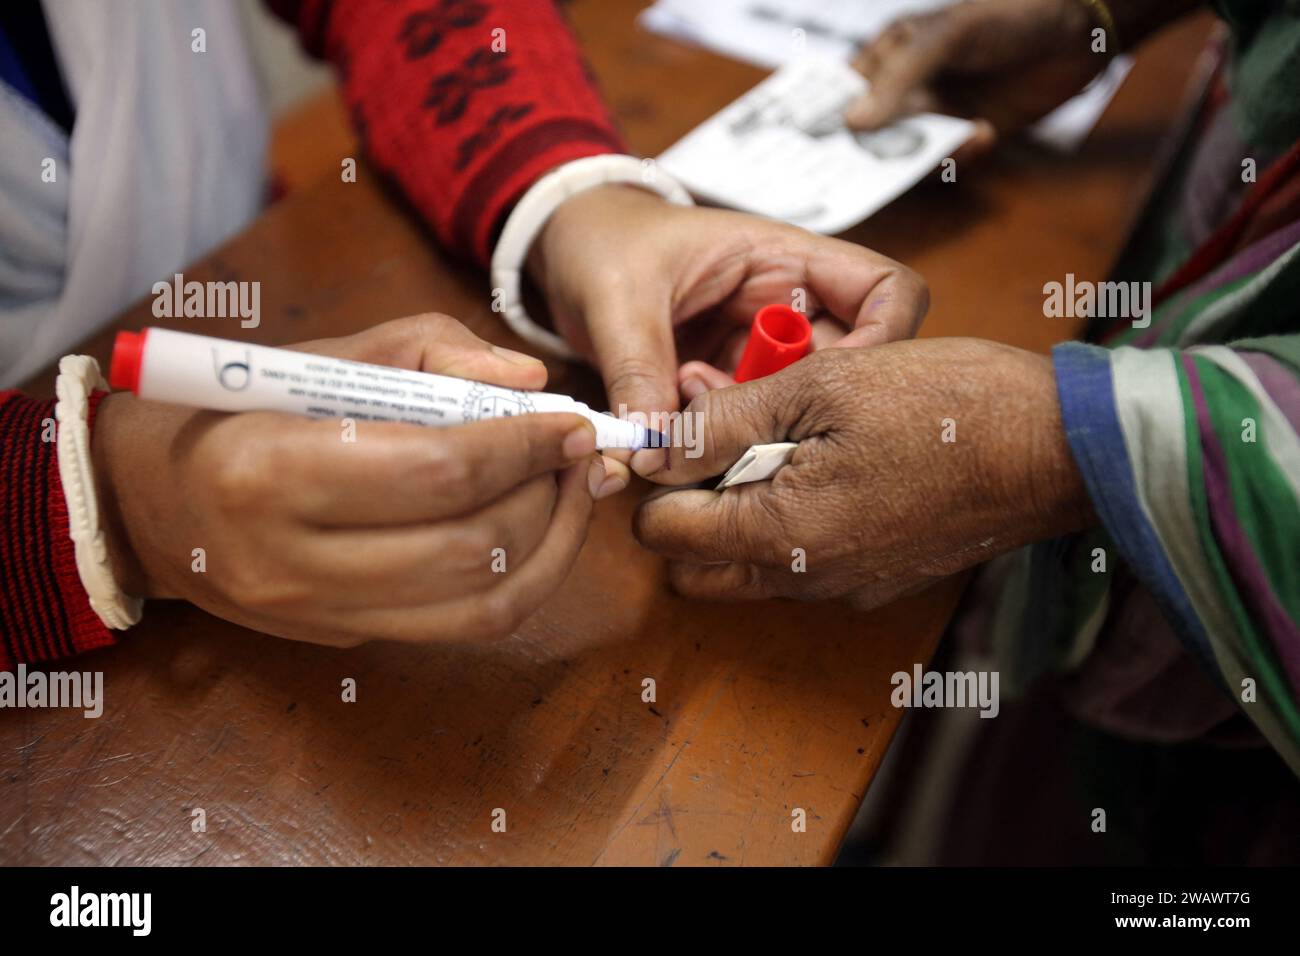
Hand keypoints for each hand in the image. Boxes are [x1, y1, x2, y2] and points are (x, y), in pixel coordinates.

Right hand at [92, 315, 605, 645]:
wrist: (157, 502)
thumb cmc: (242, 411)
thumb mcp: (323, 355)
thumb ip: (431, 352)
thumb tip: (529, 380)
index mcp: (271, 468)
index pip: (438, 471)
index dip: (523, 446)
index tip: (569, 421)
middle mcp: (289, 560)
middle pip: (470, 546)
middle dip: (545, 495)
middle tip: (576, 452)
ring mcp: (318, 613)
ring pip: (480, 603)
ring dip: (551, 544)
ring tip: (570, 490)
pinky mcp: (346, 638)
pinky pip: (463, 626)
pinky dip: (523, 581)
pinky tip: (541, 533)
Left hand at [528, 184, 928, 467]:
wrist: (564, 253)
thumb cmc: (601, 244)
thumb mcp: (618, 296)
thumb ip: (637, 367)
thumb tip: (654, 446)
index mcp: (788, 261)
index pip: (886, 293)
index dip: (884, 340)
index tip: (836, 387)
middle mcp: (790, 312)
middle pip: (844, 371)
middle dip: (793, 408)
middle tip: (730, 423)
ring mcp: (762, 356)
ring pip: (792, 413)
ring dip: (745, 432)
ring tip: (682, 423)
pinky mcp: (730, 392)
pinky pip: (745, 430)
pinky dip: (714, 444)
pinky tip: (672, 436)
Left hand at [632, 339, 1096, 608]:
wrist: (1057, 447)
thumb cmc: (948, 405)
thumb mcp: (818, 387)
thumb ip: (722, 422)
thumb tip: (654, 446)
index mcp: (779, 535)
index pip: (661, 534)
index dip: (660, 479)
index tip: (685, 432)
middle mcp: (804, 579)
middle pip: (694, 568)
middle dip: (689, 509)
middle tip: (726, 441)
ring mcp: (843, 586)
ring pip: (746, 569)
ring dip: (740, 514)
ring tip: (783, 442)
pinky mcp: (875, 580)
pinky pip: (801, 565)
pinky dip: (790, 524)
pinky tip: (828, 464)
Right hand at [844, 0, 1106, 156]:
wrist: (1079, 32)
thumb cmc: (1005, 16)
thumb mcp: (945, 39)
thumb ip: (897, 80)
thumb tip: (851, 123)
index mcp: (888, 54)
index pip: (842, 91)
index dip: (822, 118)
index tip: (807, 148)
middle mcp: (905, 88)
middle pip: (868, 133)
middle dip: (872, 151)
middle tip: (874, 166)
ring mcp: (934, 115)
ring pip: (906, 154)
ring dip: (929, 154)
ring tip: (963, 134)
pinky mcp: (964, 137)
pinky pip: (945, 162)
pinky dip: (962, 154)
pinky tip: (985, 131)